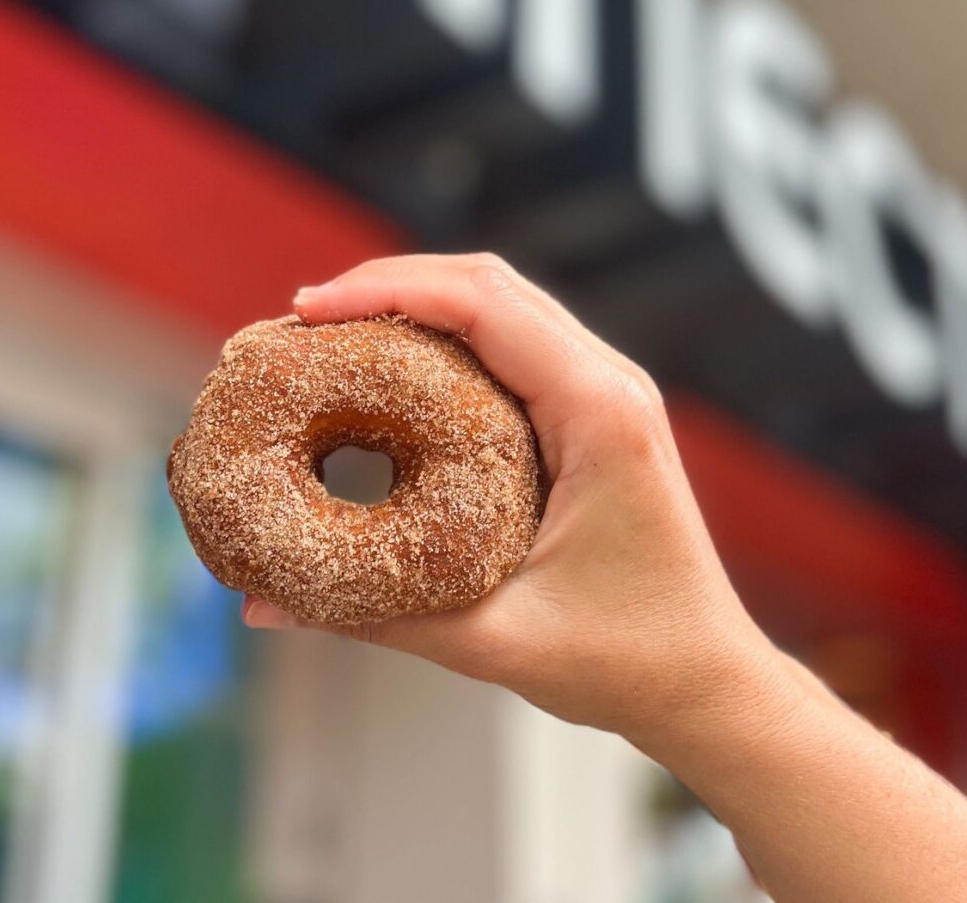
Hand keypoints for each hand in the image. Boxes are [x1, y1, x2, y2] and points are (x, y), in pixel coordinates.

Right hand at [242, 252, 778, 742]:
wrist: (708, 683)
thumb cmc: (626, 662)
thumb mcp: (495, 641)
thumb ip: (374, 615)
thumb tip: (258, 602)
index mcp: (601, 412)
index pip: (483, 305)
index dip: (387, 291)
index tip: (307, 311)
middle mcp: (609, 381)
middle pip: (487, 283)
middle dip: (388, 285)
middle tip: (302, 320)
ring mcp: (604, 389)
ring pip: (498, 302)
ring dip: (414, 302)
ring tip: (330, 332)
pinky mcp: (590, 409)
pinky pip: (510, 342)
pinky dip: (442, 336)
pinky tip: (389, 366)